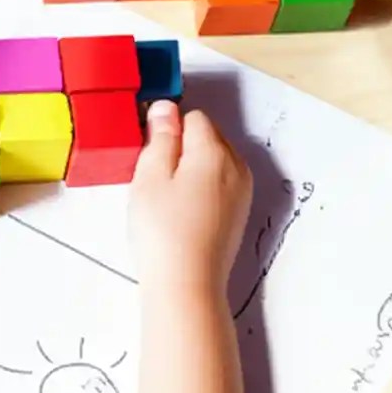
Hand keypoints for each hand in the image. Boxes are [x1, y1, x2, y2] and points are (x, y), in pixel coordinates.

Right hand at [129, 103, 252, 287]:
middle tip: (155, 180)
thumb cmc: (163, 231)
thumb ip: (161, 137)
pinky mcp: (239, 214)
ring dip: (191, 170)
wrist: (187, 284)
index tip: (150, 155)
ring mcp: (242, 192)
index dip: (167, 130)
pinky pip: (220, 185)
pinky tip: (182, 213)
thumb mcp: (150, 176)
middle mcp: (236, 166)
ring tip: (167, 200)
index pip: (192, 117)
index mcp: (214, 151)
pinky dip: (201, 190)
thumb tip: (166, 108)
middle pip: (207, 137)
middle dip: (181, 148)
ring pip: (214, 162)